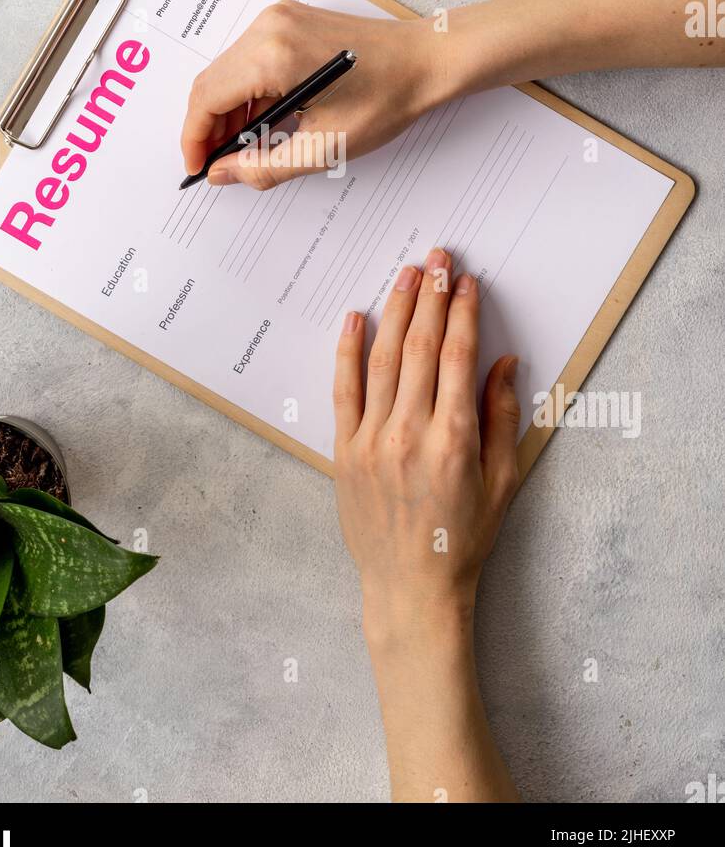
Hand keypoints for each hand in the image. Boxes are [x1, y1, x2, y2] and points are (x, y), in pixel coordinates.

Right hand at [180, 1, 450, 188]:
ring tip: (241, 148)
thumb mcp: (325, 148)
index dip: (194, 138)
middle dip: (207, 126)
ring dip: (227, 110)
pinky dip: (246, 91)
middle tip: (217, 164)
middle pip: (211, 82)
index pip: (207, 98)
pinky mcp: (287, 20)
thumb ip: (264, 166)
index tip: (197, 167)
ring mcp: (276, 19)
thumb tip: (223, 173)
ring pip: (227, 70)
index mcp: (272, 56)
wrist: (427, 59)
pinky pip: (248, 58)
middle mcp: (267, 28)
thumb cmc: (387, 97)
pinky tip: (261, 120)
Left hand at [333, 249, 519, 636]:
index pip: (456, 356)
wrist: (412, 586)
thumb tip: (504, 362)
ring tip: (405, 274)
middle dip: (430, 296)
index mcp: (454, 439)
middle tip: (437, 259)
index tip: (465, 282)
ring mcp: (372, 441)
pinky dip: (347, 350)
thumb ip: (502, 417)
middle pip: (419, 347)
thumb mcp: (502, 481)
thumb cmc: (463, 537)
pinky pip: (343, 390)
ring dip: (395, 310)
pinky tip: (356, 317)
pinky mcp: (344, 451)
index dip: (462, 313)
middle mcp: (410, 433)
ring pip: (382, 359)